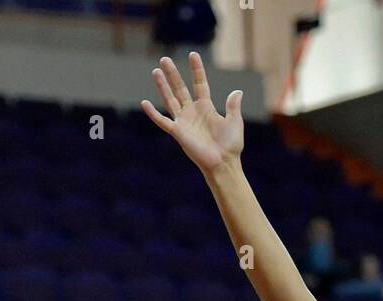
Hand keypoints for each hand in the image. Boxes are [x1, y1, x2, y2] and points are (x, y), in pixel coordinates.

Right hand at [142, 52, 242, 175]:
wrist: (224, 164)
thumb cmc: (231, 146)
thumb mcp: (234, 122)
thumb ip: (233, 106)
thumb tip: (238, 91)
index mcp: (206, 108)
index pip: (200, 84)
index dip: (197, 70)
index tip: (193, 55)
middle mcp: (193, 112)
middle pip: (180, 88)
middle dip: (173, 74)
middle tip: (165, 59)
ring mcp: (184, 122)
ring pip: (170, 100)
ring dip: (163, 86)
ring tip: (156, 71)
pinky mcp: (178, 133)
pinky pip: (163, 121)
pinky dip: (153, 113)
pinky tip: (144, 103)